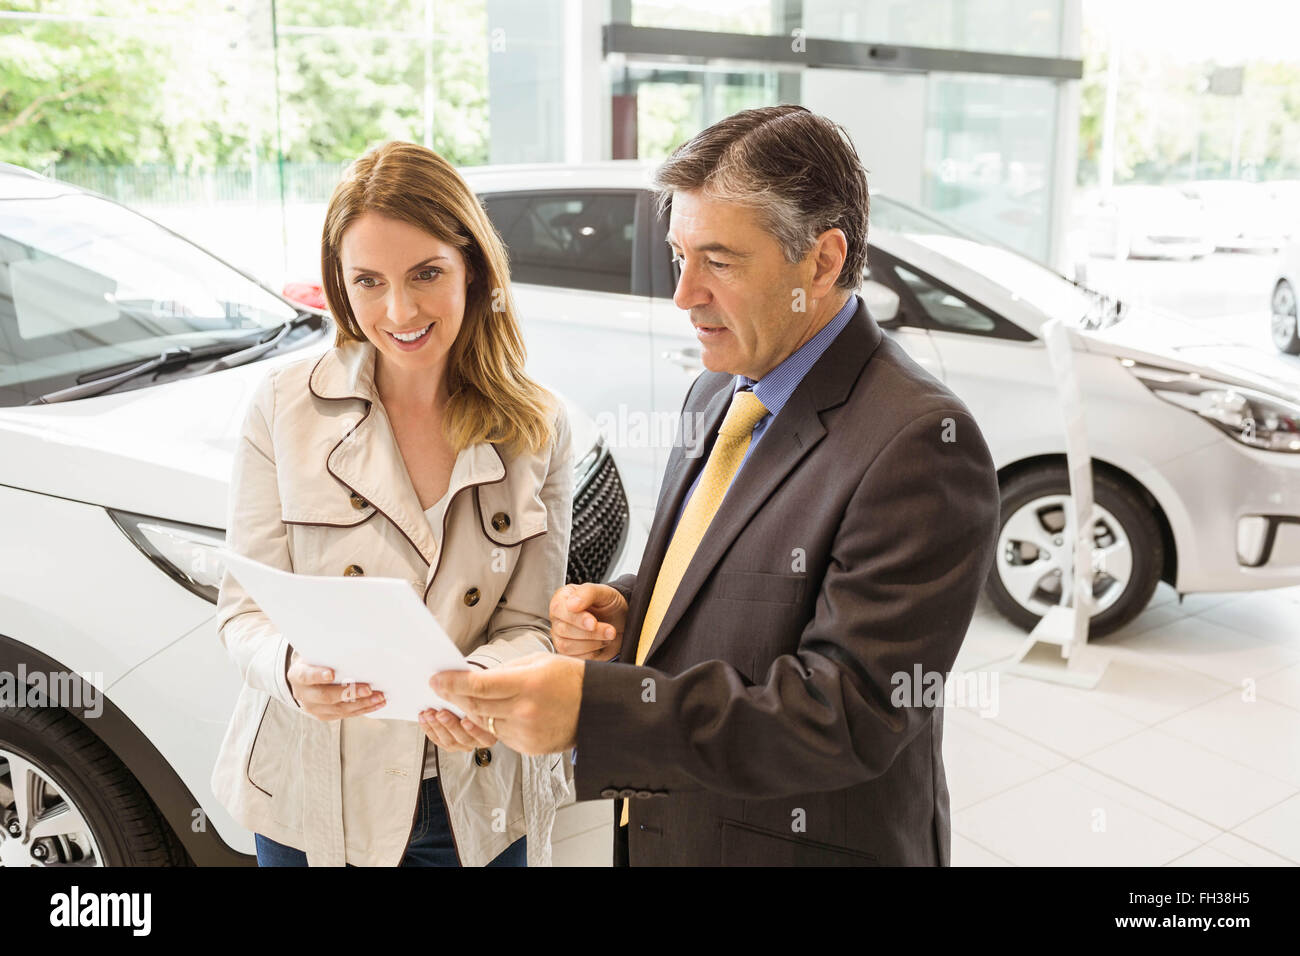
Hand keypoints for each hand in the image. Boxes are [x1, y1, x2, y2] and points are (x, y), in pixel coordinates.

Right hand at [286, 648, 386, 720]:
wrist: (304, 680)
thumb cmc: (316, 662)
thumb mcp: (316, 654)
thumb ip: (329, 653)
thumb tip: (355, 644)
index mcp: (298, 674)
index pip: (307, 676)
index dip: (318, 675)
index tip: (332, 674)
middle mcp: (303, 694)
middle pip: (325, 696)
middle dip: (349, 693)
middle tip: (368, 689)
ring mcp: (313, 708)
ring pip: (338, 709)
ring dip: (362, 703)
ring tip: (379, 697)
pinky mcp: (324, 715)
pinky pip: (345, 714)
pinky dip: (362, 709)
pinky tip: (376, 704)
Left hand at [431, 653, 583, 754]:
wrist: (598, 708)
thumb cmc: (568, 679)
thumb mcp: (537, 662)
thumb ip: (504, 671)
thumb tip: (473, 677)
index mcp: (528, 683)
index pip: (478, 685)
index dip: (452, 683)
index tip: (436, 680)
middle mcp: (525, 711)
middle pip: (475, 706)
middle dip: (453, 697)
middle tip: (440, 689)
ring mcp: (526, 733)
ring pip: (484, 723)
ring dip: (471, 711)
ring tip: (465, 700)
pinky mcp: (528, 748)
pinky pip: (499, 735)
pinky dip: (492, 723)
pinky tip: (497, 712)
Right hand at [549, 583, 626, 661]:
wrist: (621, 621)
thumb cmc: (609, 604)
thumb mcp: (604, 592)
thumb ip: (587, 593)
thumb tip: (571, 604)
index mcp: (562, 599)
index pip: (558, 609)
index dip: (576, 619)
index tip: (593, 622)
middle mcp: (558, 618)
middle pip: (563, 630)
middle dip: (591, 633)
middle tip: (610, 630)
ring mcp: (561, 637)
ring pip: (567, 646)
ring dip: (593, 643)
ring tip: (608, 635)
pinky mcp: (569, 653)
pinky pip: (575, 658)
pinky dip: (592, 653)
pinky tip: (601, 644)